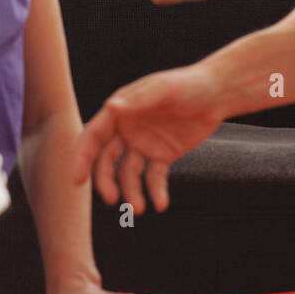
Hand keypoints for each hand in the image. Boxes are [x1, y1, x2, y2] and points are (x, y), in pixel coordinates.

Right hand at [73, 63, 228, 212]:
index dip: (83, 158)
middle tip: (112, 200)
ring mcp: (144, 145)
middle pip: (106, 161)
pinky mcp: (162, 156)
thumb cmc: (187, 84)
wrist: (216, 94)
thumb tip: (111, 107)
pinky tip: (161, 204)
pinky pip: (154, 178)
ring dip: (131, 192)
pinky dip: (156, 192)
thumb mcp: (163, 90)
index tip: (78, 180)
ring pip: (128, 174)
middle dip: (106, 181)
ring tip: (141, 208)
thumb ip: (139, 100)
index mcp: (119, 112)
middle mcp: (126, 130)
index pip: (93, 137)